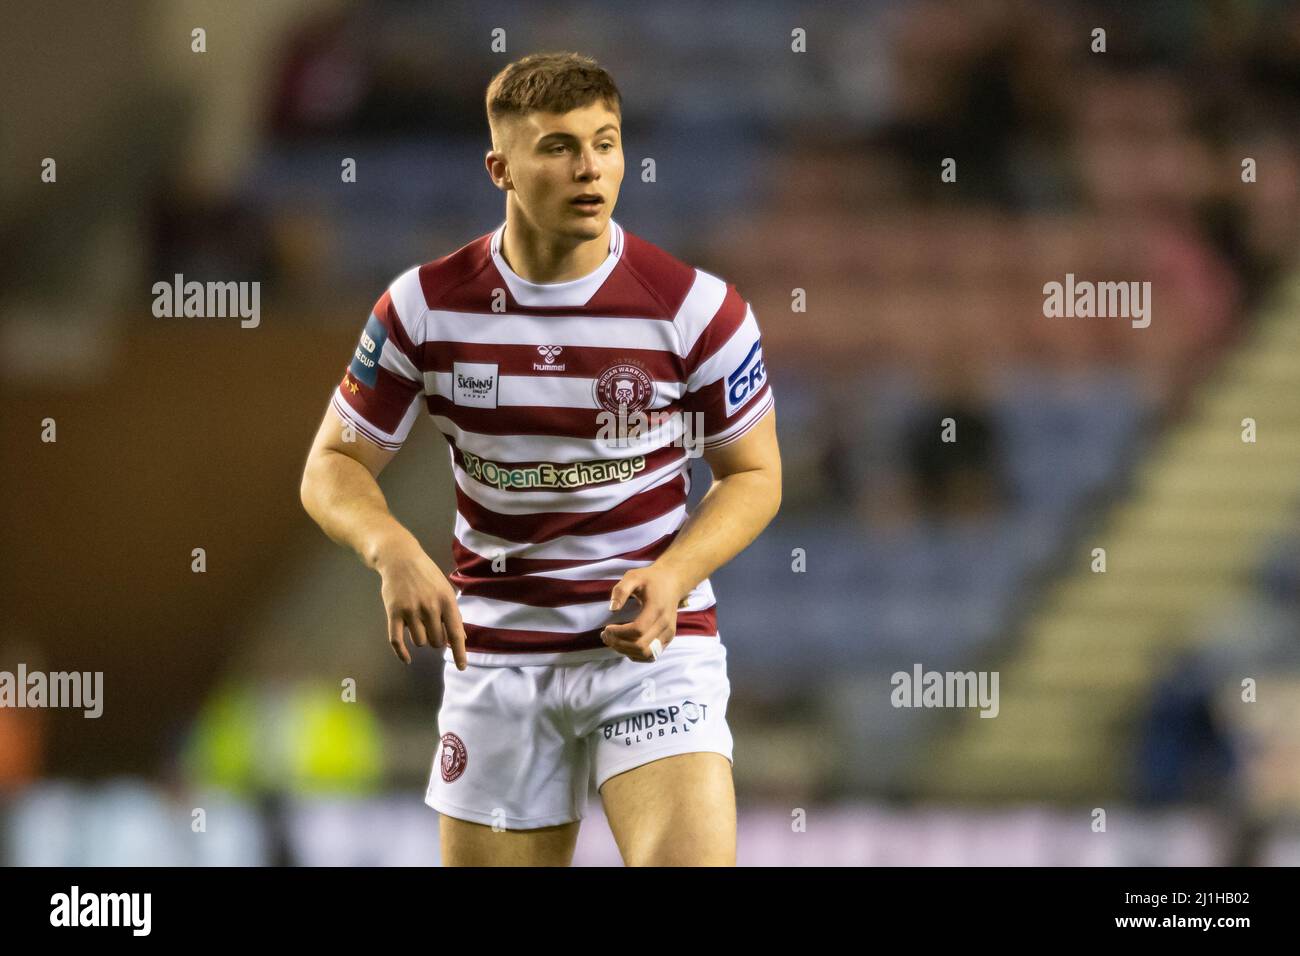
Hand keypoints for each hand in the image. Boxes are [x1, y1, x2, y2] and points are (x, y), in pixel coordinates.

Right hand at [375, 539, 467, 669]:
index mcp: (446, 601)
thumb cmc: (426, 574)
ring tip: (418, 624)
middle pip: (436, 641)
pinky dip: (402, 653)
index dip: (459, 652)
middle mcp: (430, 607)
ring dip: (421, 638)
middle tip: (432, 627)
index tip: (462, 667)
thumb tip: (460, 637)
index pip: (455, 633)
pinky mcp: (393, 613)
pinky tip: (407, 659)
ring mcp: (410, 610)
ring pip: (419, 642)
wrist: (400, 559)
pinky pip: (397, 640)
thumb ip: (452, 613)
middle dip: (436, 640)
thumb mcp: (445, 589)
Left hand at [600, 564, 686, 662]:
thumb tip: (612, 609)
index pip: (638, 630)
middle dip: (619, 643)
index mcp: (657, 608)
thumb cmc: (650, 579)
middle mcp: (665, 624)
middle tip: (605, 635)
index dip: (619, 633)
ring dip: (626, 651)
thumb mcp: (633, 576)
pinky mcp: (667, 639)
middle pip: (641, 645)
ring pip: (646, 654)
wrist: (671, 583)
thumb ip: (621, 590)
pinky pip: (650, 656)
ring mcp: (668, 634)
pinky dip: (635, 654)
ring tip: (612, 641)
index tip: (607, 627)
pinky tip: (624, 644)